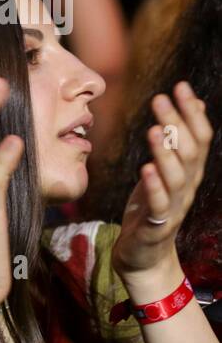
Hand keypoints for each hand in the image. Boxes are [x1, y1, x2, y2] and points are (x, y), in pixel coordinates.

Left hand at [112, 82, 212, 277]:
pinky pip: (160, 204)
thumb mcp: (165, 172)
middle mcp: (187, 186)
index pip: (198, 137)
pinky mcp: (157, 225)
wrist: (144, 257)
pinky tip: (146, 169)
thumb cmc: (150, 210)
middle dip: (176, 123)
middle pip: (189, 151)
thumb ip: (178, 142)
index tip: (180, 86)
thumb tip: (194, 105)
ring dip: (165, 152)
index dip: (191, 112)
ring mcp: (174, 206)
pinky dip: (154, 186)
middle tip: (161, 98)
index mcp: (189, 172)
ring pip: (177, 176)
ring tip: (152, 130)